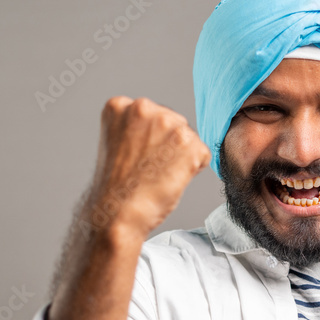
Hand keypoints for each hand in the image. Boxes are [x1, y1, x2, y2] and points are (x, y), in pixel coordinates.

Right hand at [88, 96, 210, 240]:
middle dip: (168, 145)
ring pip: (189, 138)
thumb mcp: (117, 144)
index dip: (149, 141)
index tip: (136, 157)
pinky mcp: (189, 144)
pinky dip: (193, 170)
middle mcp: (144, 107)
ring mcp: (168, 124)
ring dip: (181, 158)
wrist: (117, 214)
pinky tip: (170, 180)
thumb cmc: (116, 188)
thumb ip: (137, 128)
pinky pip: (203, 155)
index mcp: (120, 106)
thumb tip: (166, 130)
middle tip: (149, 168)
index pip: (152, 115)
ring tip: (157, 175)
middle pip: (174, 122)